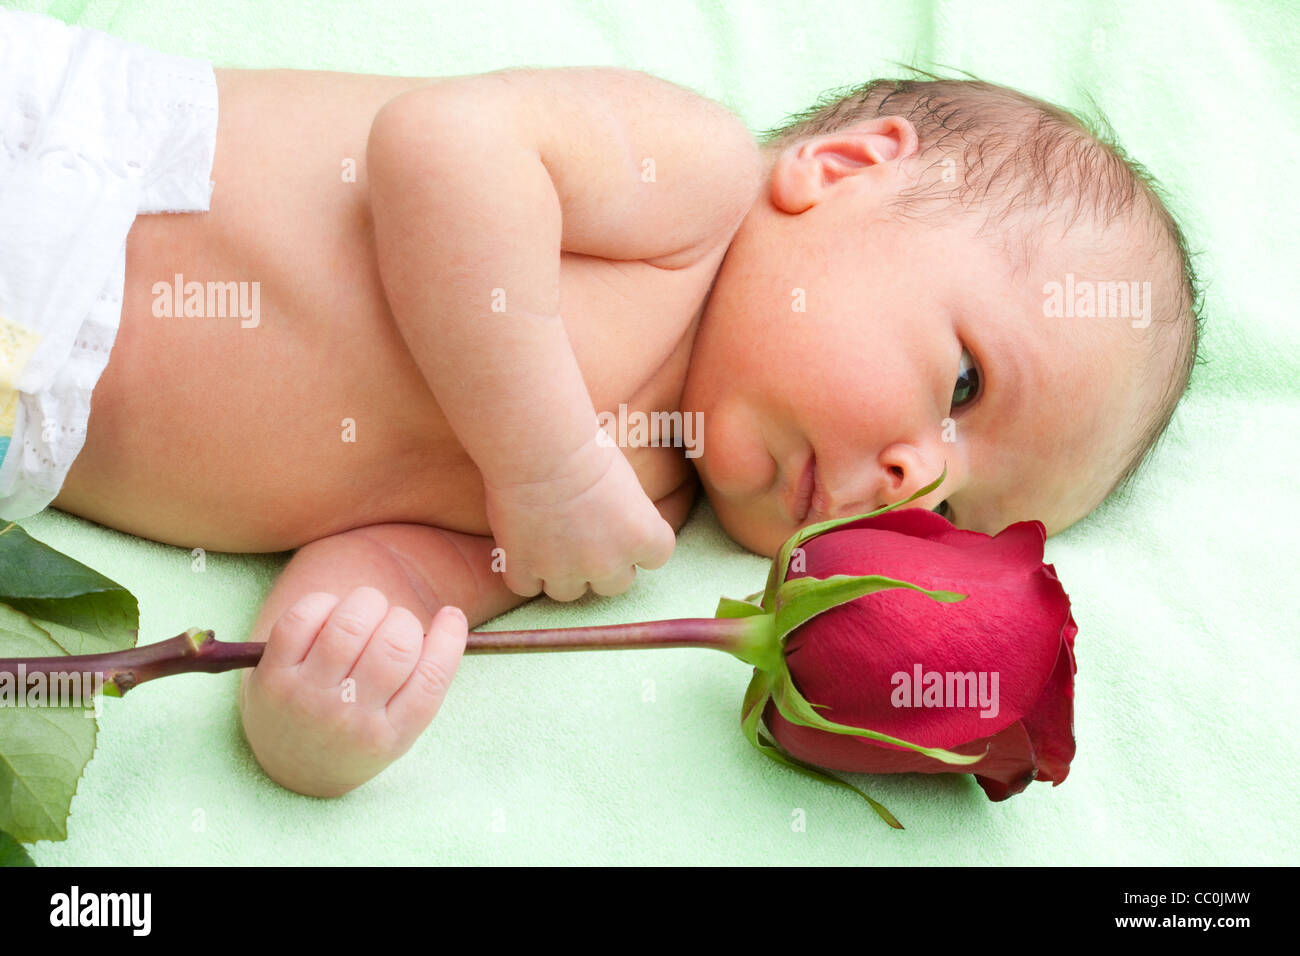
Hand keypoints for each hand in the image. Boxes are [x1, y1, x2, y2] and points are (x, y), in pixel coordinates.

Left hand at [240, 587, 467, 796]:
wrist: (292, 769)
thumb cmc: (358, 735)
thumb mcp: (398, 729)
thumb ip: (422, 683)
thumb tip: (450, 618)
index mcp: (390, 736)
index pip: (430, 678)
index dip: (448, 638)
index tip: (450, 615)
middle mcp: (348, 720)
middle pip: (394, 646)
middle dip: (402, 619)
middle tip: (395, 623)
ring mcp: (307, 699)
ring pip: (349, 625)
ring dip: (367, 603)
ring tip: (367, 611)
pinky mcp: (272, 678)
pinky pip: (301, 620)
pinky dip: (324, 603)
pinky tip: (331, 613)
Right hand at [482, 436, 675, 600]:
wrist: (539, 446)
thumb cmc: (586, 448)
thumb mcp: (628, 482)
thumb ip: (633, 518)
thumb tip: (623, 533)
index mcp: (643, 538)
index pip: (655, 557)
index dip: (637, 543)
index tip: (622, 526)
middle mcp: (608, 563)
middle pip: (614, 585)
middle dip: (602, 565)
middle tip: (584, 535)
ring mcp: (564, 571)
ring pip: (569, 592)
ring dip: (562, 573)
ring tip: (549, 540)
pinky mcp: (524, 568)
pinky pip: (527, 587)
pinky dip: (523, 570)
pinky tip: (522, 545)